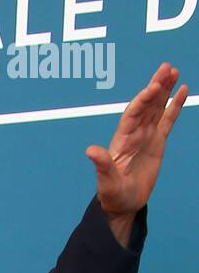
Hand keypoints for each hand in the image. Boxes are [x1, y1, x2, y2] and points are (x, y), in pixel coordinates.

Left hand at [88, 62, 187, 241]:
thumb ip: (102, 165)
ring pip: (156, 107)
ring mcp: (146, 136)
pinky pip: (167, 120)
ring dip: (165, 90)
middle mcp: (134, 133)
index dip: (143, 100)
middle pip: (146, 104)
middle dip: (156, 86)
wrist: (122, 205)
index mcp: (122, 140)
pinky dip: (174, 105)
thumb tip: (91, 150)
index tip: (154, 87)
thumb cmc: (112, 195)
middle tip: (167, 67)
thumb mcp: (106, 182)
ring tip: (174, 71)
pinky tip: (182, 91)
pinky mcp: (157, 142)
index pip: (133, 114)